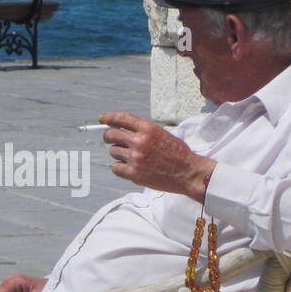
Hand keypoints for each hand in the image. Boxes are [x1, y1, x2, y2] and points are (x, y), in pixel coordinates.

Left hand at [98, 112, 216, 201]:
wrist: (187, 172)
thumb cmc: (177, 153)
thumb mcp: (161, 133)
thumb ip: (143, 131)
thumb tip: (122, 129)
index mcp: (148, 128)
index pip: (121, 118)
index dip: (109, 117)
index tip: (103, 119)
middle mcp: (140, 141)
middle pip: (111, 135)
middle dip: (109, 137)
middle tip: (113, 141)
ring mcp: (135, 158)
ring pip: (113, 152)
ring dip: (119, 154)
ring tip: (131, 157)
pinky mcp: (134, 173)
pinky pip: (115, 168)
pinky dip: (120, 168)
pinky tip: (129, 168)